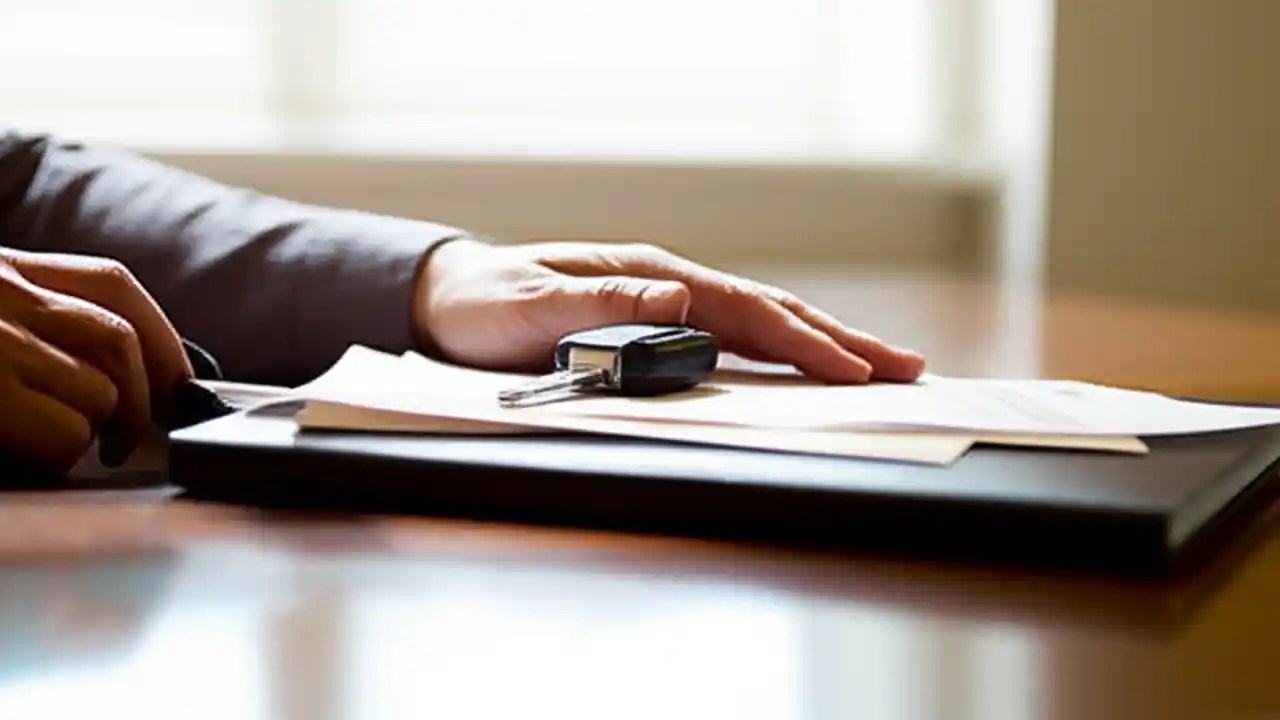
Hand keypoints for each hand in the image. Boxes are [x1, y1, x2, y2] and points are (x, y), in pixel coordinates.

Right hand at [0, 249, 190, 471]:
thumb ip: (37, 322)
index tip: (178, 381)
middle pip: (121, 340)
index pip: (111, 283)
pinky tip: (34, 456)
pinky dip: (63, 454)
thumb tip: (126, 372)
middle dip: (142, 399)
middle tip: (127, 438)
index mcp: (2, 266)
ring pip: (102, 391)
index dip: (161, 337)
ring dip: (94, 430)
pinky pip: (67, 433)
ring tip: (61, 445)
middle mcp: (1, 291)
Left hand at [416, 239, 924, 382]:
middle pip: (772, 313)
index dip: (803, 340)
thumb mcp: (532, 306)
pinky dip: (783, 353)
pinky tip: (809, 367)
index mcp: (651, 277)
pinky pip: (735, 340)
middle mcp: (670, 285)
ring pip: (762, 326)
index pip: (745, 310)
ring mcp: (669, 302)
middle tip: (907, 366)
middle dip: (841, 341)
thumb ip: (600, 306)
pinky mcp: (658, 326)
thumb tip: (679, 299)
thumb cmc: (488, 306)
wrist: (453, 298)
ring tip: (881, 365)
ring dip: (824, 345)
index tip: (852, 368)